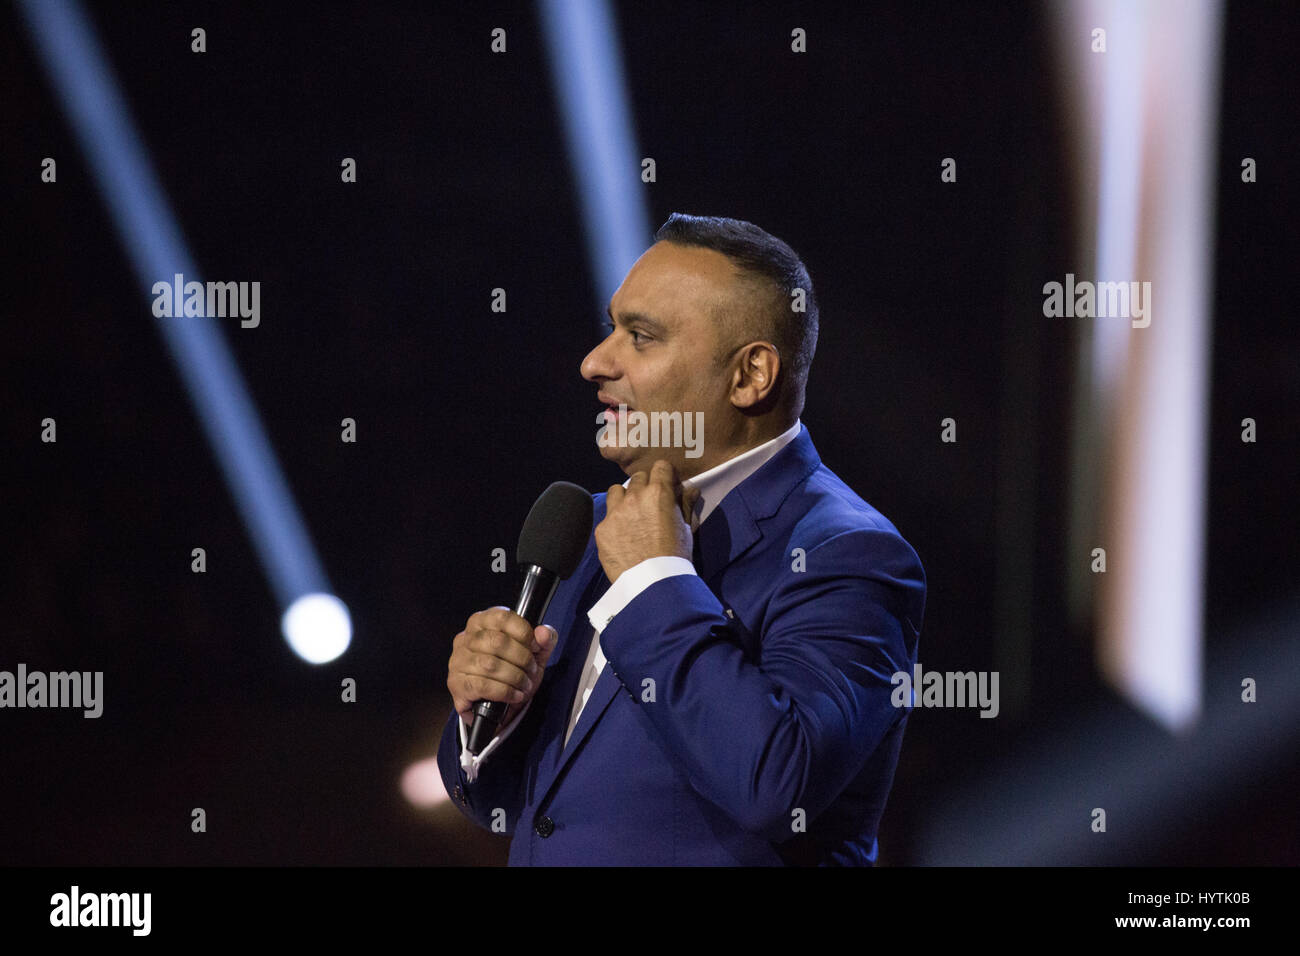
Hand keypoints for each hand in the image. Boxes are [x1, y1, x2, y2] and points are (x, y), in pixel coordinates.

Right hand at [447, 607, 557, 731]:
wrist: (500, 706)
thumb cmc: (514, 670)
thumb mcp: (535, 654)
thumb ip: (544, 640)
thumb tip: (543, 633)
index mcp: (482, 622)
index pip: (502, 617)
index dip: (523, 632)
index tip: (535, 647)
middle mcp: (465, 638)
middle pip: (497, 641)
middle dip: (521, 658)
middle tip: (531, 669)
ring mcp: (457, 661)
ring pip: (490, 665)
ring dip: (515, 677)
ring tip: (524, 684)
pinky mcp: (457, 684)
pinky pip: (482, 685)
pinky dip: (504, 691)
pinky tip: (514, 695)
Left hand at [594, 459, 700, 583]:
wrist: (653, 583)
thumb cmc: (675, 556)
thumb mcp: (686, 528)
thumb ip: (686, 505)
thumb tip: (691, 489)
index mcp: (659, 493)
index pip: (660, 466)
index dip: (664, 474)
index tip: (666, 483)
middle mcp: (635, 497)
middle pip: (637, 477)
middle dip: (644, 486)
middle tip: (649, 502)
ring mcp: (615, 512)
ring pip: (616, 491)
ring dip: (623, 497)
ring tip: (630, 514)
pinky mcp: (602, 528)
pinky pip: (606, 516)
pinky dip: (614, 522)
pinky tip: (622, 536)